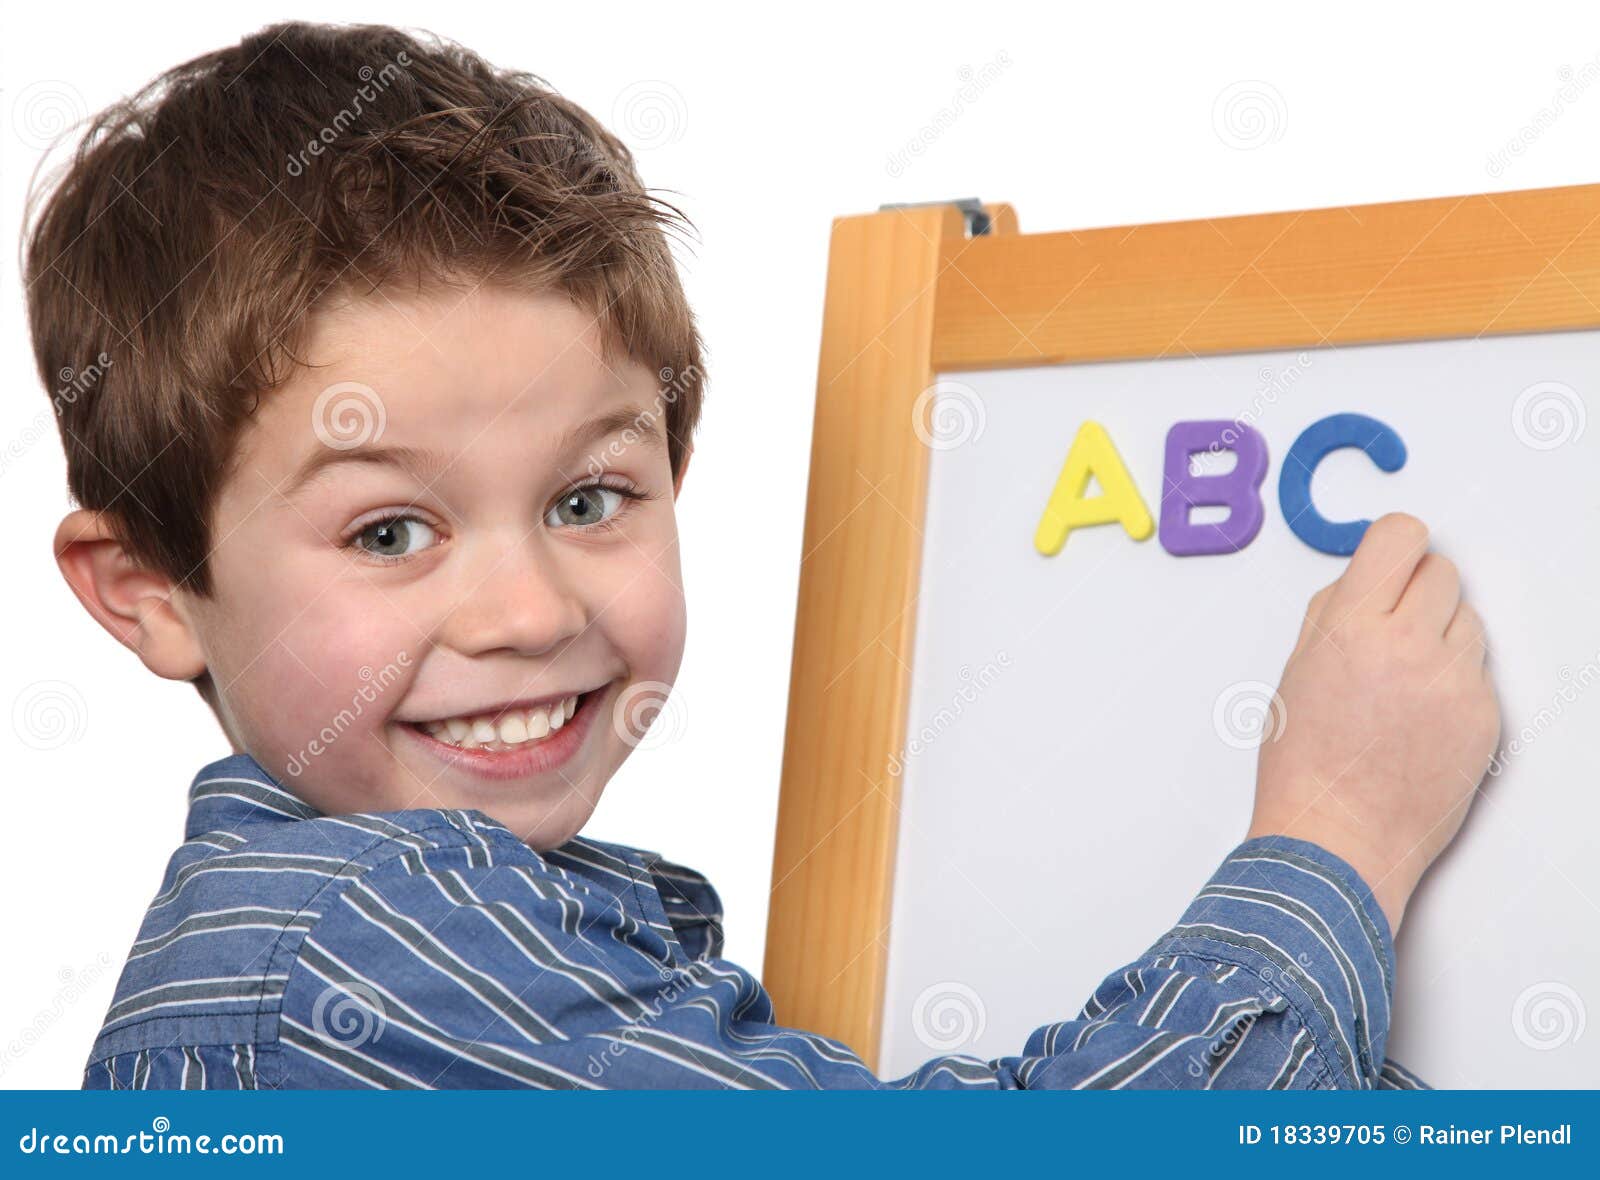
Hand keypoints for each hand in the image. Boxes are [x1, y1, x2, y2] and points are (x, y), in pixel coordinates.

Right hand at [1247, 513, 1500, 934]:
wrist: (1339, 840)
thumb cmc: (1306, 767)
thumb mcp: (1294, 671)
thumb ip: (1331, 614)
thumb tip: (1365, 579)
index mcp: (1349, 627)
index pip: (1400, 536)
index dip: (1396, 547)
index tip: (1393, 563)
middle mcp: (1407, 645)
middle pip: (1442, 572)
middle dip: (1418, 593)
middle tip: (1394, 629)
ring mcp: (1452, 681)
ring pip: (1467, 620)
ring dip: (1441, 636)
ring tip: (1405, 681)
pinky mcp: (1483, 715)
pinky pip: (1479, 671)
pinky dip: (1454, 683)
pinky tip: (1421, 717)